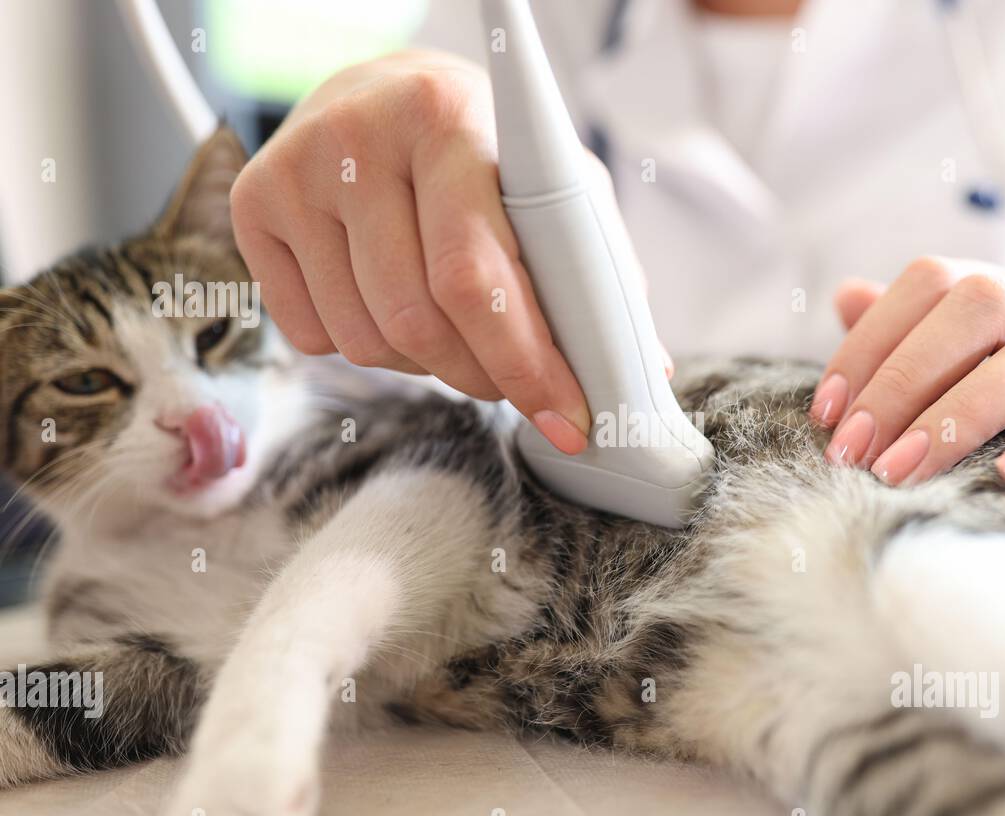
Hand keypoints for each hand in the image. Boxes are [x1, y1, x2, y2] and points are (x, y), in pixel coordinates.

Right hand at [230, 51, 593, 452]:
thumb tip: (641, 372)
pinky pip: (313, 336)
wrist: (383, 95)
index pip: (474, 275)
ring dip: (426, 366)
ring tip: (453, 330)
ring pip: (365, 340)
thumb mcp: (552, 185)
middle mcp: (358, 139)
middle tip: (514, 385)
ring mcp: (294, 173)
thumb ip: (592, 270)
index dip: (525, 363)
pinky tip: (391, 305)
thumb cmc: (484, 152)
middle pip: (416, 321)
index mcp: (448, 121)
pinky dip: (367, 348)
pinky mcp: (252, 207)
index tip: (568, 419)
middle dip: (482, 377)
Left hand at [813, 257, 1004, 525]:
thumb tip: (845, 296)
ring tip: (907, 469)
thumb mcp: (1004, 396)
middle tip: (855, 453)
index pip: (940, 281)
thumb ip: (929, 349)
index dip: (874, 340)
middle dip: (906, 377)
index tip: (826, 413)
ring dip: (969, 409)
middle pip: (990, 301)